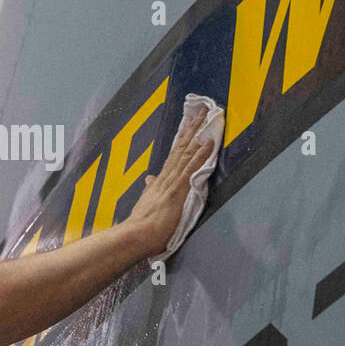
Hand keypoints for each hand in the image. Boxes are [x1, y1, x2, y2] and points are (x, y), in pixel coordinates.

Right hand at [124, 104, 215, 256]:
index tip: (190, 122)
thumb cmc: (142, 226)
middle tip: (202, 110)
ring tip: (208, 118)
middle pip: (182, 147)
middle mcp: (166, 177)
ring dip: (198, 134)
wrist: (136, 235)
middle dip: (192, 128)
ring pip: (187, 153)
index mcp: (159, 181)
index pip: (174, 154)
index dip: (183, 137)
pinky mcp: (178, 190)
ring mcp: (172, 182)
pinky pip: (191, 168)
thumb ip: (149, 189)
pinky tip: (208, 142)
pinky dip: (200, 154)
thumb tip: (149, 178)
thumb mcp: (146, 203)